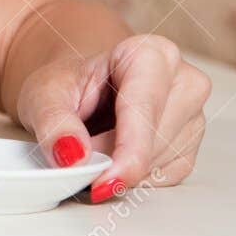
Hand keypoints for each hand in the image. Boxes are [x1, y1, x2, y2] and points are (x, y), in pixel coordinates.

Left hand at [16, 32, 211, 203]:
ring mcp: (192, 118)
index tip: (102, 182)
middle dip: (111, 159)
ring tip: (90, 147)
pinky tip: (111, 158)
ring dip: (119, 170)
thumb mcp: (43, 95)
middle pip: (154, 141)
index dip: (126, 150)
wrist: (80, 90)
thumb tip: (74, 156)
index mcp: (152, 54)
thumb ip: (55, 123)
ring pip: (160, 165)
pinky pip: (161, 179)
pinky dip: (131, 179)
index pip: (145, 109)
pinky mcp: (187, 150)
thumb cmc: (67, 84)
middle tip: (76, 157)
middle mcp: (184, 82)